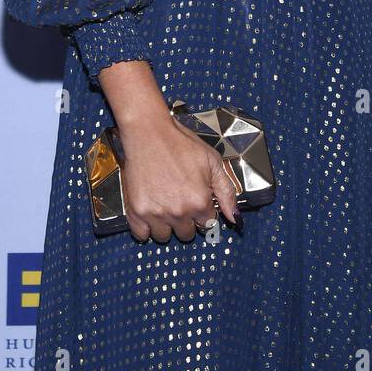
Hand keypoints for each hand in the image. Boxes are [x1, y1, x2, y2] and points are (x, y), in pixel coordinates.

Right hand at [97, 62, 238, 241]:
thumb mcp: (212, 162)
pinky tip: (151, 213)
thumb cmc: (182, 144)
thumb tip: (235, 219)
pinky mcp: (135, 211)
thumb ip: (226, 192)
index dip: (204, 214)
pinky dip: (146, 229)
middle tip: (180, 202)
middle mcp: (179, 212)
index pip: (208, 225)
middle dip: (187, 222)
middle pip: (187, 234)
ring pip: (164, 237)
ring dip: (167, 226)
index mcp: (200, 201)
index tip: (197, 203)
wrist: (149, 132)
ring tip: (165, 206)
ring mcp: (156, 214)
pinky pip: (142, 235)